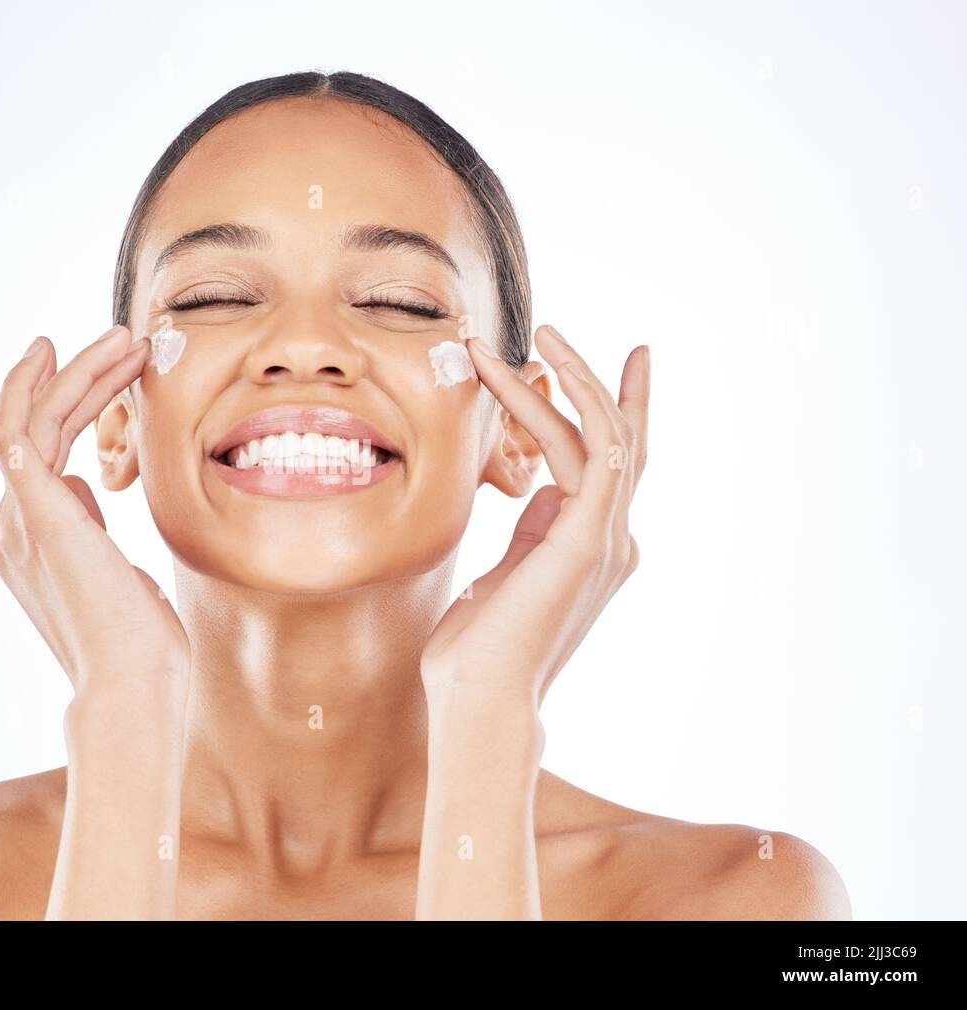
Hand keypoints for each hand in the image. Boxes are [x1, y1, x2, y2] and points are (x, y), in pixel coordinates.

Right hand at [0, 326, 190, 695]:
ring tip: (123, 339)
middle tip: (126, 341)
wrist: (133, 688)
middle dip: (82, 380)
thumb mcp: (117, 575)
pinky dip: (31, 386)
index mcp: (29, 543)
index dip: (81, 406)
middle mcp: (8, 529)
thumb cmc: (141, 647)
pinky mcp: (32, 514)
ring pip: (31, 421)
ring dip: (75, 373)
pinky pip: (14, 432)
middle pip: (38, 430)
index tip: (118, 373)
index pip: (47, 454)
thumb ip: (89, 531)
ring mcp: (14, 521)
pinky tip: (55, 352)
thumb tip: (85, 489)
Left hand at [420, 325, 649, 714]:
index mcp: (592, 549)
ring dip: (572, 376)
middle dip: (612, 384)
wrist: (478, 696)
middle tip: (596, 338)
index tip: (595, 371)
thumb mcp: (505, 574)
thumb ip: (531, 533)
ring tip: (540, 332)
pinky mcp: (589, 537)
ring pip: (605, 434)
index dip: (607, 414)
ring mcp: (607, 538)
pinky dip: (572, 400)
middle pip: (624, 444)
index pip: (608, 468)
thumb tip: (539, 490)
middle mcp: (612, 540)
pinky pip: (592, 448)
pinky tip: (542, 366)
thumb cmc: (476, 648)